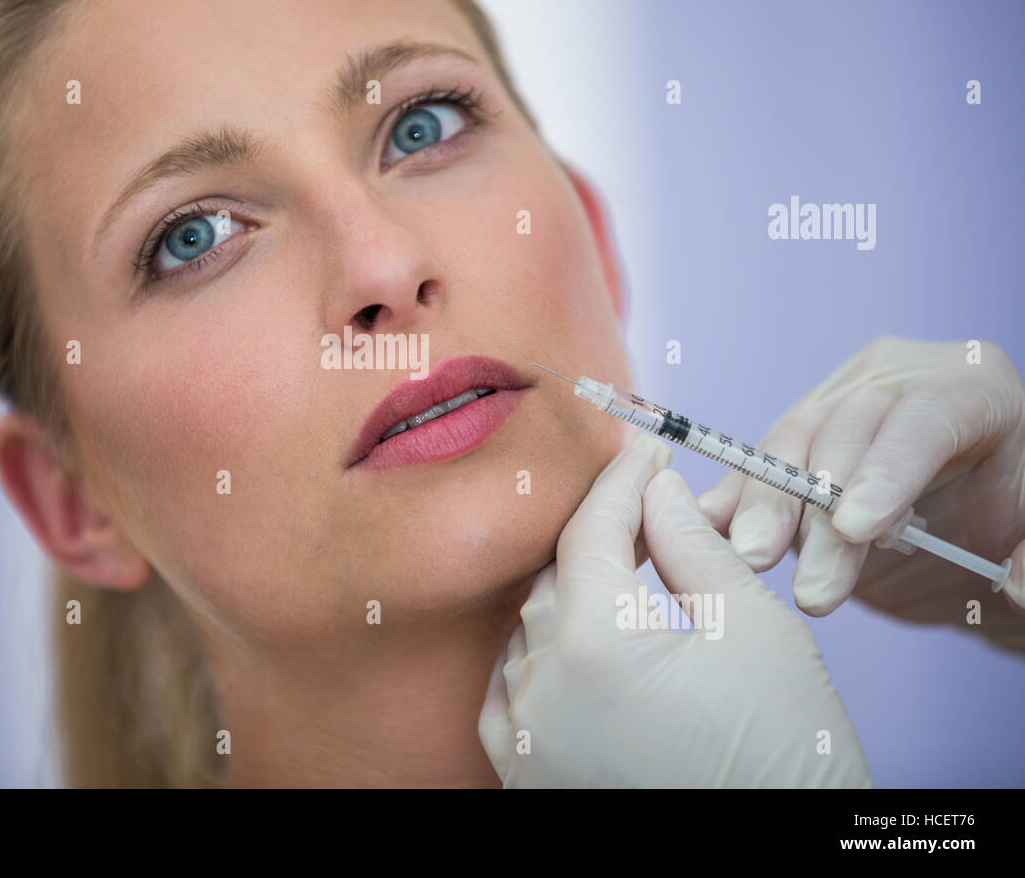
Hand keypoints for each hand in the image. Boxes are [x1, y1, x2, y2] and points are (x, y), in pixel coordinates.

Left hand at [478, 435, 870, 786]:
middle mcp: (541, 688)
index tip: (647, 454)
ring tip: (622, 573)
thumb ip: (690, 542)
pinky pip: (507, 693)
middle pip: (555, 576)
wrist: (781, 846)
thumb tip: (656, 487)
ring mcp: (526, 737)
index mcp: (595, 642)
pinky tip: (568, 643)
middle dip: (599, 535)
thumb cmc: (783, 749)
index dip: (622, 481)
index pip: (591, 529)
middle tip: (646, 508)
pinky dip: (534, 657)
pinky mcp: (525, 774)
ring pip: (530, 631)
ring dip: (570, 594)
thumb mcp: (751, 625)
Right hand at [697, 337, 1024, 650]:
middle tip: (812, 582)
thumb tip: (1015, 586)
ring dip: (766, 510)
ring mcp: (836, 407)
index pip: (924, 415)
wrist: (974, 537)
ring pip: (788, 448)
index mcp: (971, 387)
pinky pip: (752, 468)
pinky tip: (709, 528)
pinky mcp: (793, 443)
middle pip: (843, 433)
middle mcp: (896, 383)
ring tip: (753, 561)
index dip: (885, 468)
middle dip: (818, 509)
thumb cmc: (1011, 524)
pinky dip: (730, 501)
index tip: (857, 528)